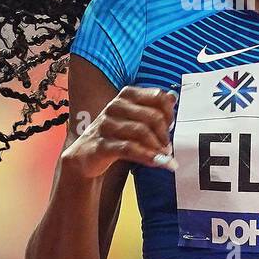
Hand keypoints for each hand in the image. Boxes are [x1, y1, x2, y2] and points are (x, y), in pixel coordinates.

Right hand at [63, 86, 178, 179]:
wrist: (86, 155)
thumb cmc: (114, 135)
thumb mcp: (134, 118)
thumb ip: (152, 108)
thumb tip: (172, 98)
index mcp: (126, 96)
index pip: (158, 97)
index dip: (169, 113)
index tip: (171, 127)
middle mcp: (116, 106)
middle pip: (152, 116)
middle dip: (164, 134)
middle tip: (168, 147)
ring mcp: (107, 125)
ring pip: (142, 131)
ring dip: (157, 147)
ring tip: (165, 157)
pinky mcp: (102, 144)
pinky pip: (129, 148)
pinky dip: (147, 156)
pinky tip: (157, 163)